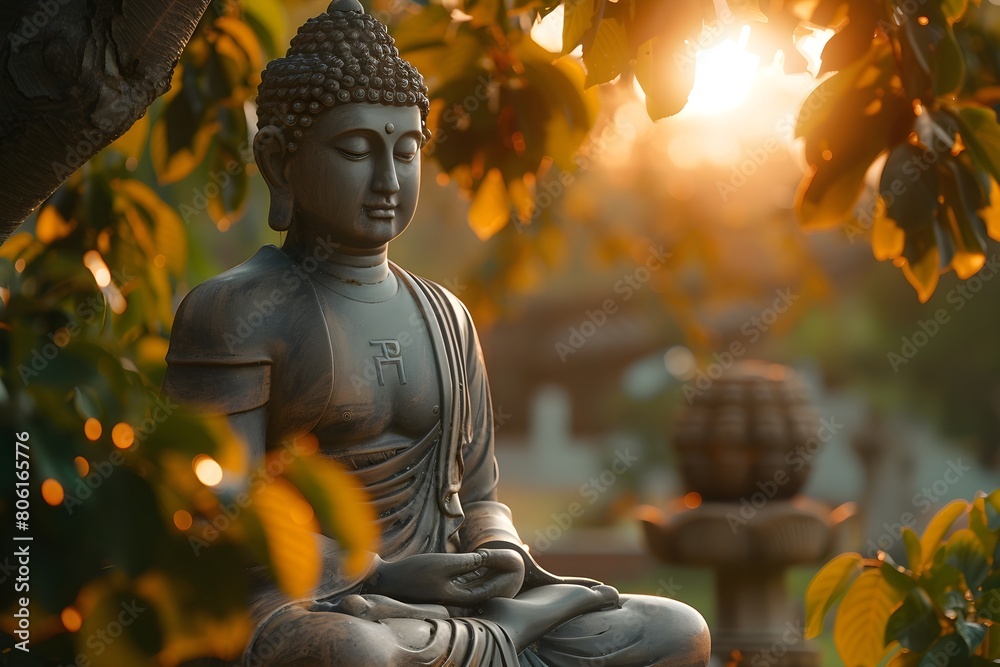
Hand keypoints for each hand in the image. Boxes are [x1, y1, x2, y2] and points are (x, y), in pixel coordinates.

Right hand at [369, 549, 524, 606]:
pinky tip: (481, 561)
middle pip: (484, 588)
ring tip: (503, 559)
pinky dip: (476, 572)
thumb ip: (467, 562)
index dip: (504, 576)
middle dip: (500, 575)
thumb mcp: (443, 564)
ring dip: (489, 572)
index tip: (517, 563)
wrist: (386, 580)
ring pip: (475, 584)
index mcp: (458, 599)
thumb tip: (488, 558)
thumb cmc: (414, 573)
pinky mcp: (441, 589)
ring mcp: (448, 595)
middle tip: (516, 560)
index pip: (489, 590)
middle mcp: (455, 600)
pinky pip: (465, 581)